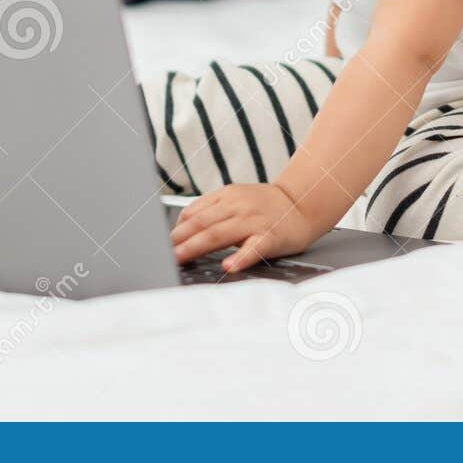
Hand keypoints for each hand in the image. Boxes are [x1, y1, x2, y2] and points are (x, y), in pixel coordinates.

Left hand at [169, 183, 324, 273]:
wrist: (301, 204)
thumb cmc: (264, 206)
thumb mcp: (235, 200)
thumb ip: (210, 211)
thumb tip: (180, 228)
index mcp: (227, 196)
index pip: (194, 213)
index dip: (175, 229)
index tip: (160, 244)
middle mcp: (238, 206)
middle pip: (202, 224)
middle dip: (180, 240)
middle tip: (163, 254)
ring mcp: (254, 221)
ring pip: (219, 233)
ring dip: (196, 247)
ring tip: (181, 258)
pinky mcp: (271, 236)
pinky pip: (254, 247)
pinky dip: (240, 257)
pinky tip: (228, 266)